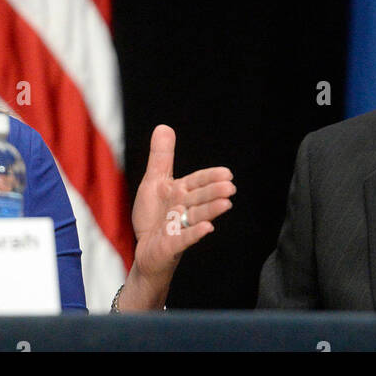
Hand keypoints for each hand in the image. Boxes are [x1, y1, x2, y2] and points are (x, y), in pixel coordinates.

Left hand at [120, 125, 234, 309]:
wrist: (145, 249)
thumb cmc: (153, 216)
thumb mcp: (154, 181)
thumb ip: (161, 157)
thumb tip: (164, 126)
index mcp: (180, 193)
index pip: (197, 182)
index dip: (210, 177)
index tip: (227, 173)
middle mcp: (182, 209)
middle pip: (199, 199)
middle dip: (213, 193)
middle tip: (230, 187)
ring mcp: (178, 228)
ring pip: (196, 217)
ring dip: (210, 211)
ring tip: (225, 204)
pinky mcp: (170, 245)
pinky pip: (183, 239)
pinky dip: (194, 233)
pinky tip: (207, 228)